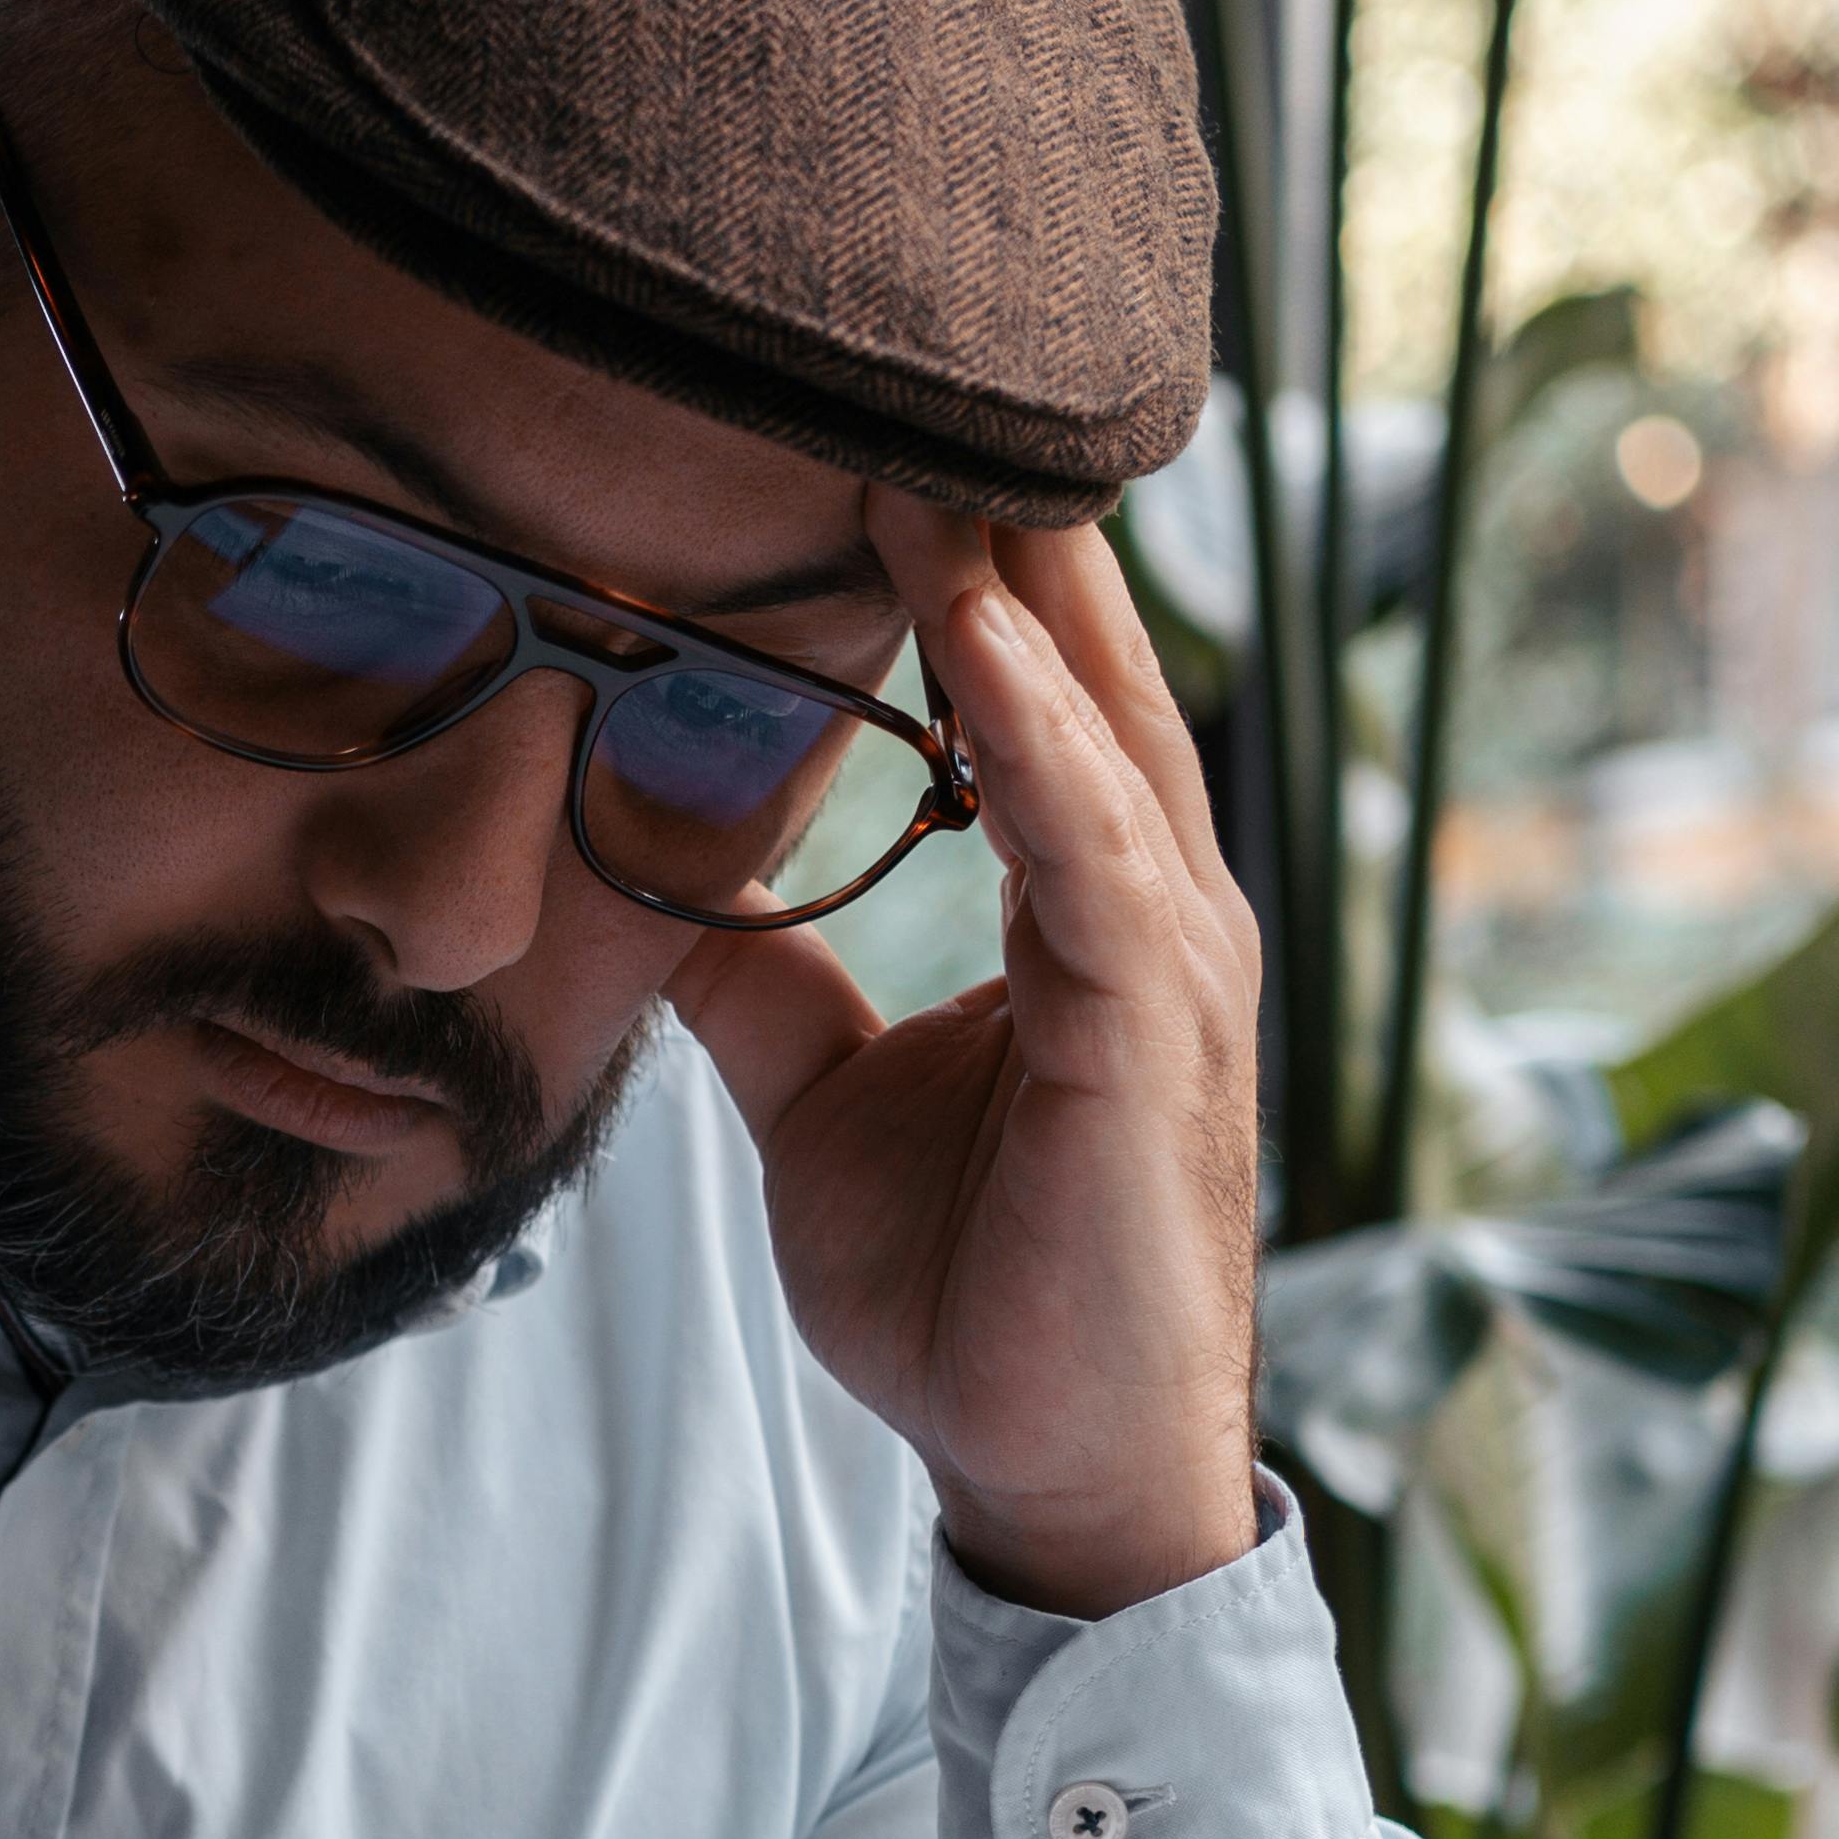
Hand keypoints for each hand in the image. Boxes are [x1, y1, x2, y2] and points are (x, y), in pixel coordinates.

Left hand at [667, 508, 1259, 1619]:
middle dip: (1004, 524)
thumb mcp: (830, 1104)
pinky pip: (1095, 854)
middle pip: (1088, 667)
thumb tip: (668, 885)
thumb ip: (769, 985)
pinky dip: (1041, 738)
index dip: (962, 565)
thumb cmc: (975, 1295)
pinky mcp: (1153, 1038)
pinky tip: (982, 640)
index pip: (1035, 693)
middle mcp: (1153, 908)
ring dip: (1015, 589)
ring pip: (1102, 728)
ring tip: (924, 454)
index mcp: (1092, 909)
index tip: (864, 434)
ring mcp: (1170, 967)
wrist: (1048, 1471)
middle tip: (906, 368)